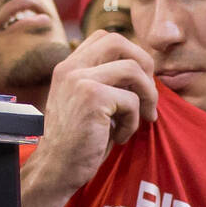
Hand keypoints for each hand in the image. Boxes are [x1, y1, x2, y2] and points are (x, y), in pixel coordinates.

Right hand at [31, 30, 156, 199]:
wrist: (57, 168)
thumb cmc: (77, 141)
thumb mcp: (87, 103)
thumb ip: (105, 82)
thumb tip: (145, 72)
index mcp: (68, 66)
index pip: (105, 38)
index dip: (130, 54)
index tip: (137, 82)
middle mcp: (71, 68)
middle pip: (119, 41)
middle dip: (144, 65)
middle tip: (148, 94)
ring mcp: (80, 80)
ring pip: (133, 69)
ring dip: (146, 96)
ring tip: (139, 118)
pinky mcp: (92, 98)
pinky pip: (131, 101)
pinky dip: (133, 122)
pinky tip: (119, 137)